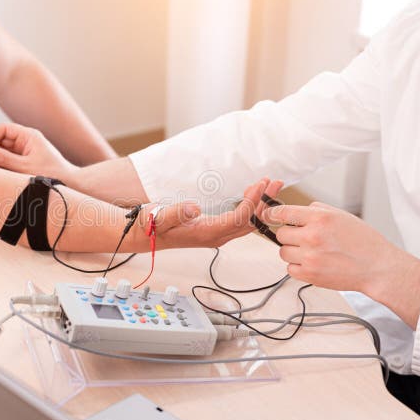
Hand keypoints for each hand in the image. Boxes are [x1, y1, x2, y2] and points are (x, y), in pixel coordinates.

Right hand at [0, 123, 77, 181]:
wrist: (70, 184)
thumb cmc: (51, 174)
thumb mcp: (24, 167)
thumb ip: (4, 158)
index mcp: (29, 136)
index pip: (4, 130)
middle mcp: (28, 142)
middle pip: (3, 139)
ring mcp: (27, 152)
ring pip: (5, 150)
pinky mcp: (27, 162)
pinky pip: (10, 159)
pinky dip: (1, 163)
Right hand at [153, 179, 284, 248]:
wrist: (143, 236)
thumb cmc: (152, 226)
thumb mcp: (159, 218)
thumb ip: (176, 213)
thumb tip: (194, 207)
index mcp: (206, 234)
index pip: (238, 219)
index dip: (252, 202)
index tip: (260, 184)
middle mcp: (215, 237)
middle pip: (249, 223)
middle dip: (265, 202)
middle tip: (276, 182)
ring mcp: (216, 235)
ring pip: (247, 223)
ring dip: (260, 204)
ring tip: (270, 185)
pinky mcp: (214, 230)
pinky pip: (239, 221)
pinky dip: (250, 207)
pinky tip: (252, 194)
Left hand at [262, 201, 419, 327]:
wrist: (377, 267)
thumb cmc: (363, 241)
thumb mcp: (341, 215)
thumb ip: (316, 210)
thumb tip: (296, 210)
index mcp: (320, 218)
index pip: (283, 212)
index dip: (273, 214)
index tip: (270, 216)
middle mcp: (312, 236)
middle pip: (280, 234)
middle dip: (289, 235)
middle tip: (304, 238)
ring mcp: (310, 257)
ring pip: (283, 252)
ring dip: (293, 251)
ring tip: (311, 252)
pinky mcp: (310, 274)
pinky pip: (289, 268)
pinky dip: (298, 266)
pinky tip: (313, 263)